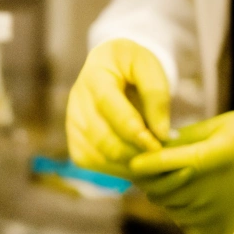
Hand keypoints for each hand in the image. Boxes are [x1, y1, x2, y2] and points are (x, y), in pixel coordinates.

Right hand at [65, 40, 171, 172]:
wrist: (110, 66)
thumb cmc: (133, 65)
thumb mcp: (149, 66)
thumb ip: (156, 94)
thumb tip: (161, 133)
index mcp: (94, 75)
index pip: (108, 106)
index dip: (133, 129)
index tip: (157, 144)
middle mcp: (76, 101)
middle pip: (103, 138)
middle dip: (134, 151)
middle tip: (160, 154)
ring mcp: (72, 122)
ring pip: (99, 156)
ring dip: (128, 162)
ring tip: (151, 156)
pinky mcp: (74, 141)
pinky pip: (93, 163)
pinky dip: (116, 168)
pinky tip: (135, 159)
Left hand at [126, 109, 233, 233]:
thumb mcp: (223, 124)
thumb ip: (184, 138)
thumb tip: (151, 146)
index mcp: (204, 161)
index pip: (150, 168)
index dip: (140, 162)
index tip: (141, 157)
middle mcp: (205, 194)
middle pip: (154, 192)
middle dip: (152, 178)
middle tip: (162, 166)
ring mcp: (214, 218)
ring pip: (170, 210)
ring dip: (170, 195)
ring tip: (191, 180)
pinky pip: (189, 226)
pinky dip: (189, 212)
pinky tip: (207, 197)